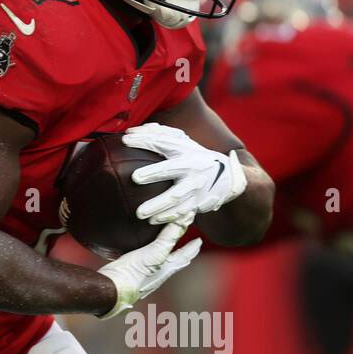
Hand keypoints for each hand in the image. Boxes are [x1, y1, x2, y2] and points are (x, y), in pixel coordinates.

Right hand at [97, 219, 201, 318]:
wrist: (110, 290)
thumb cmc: (133, 274)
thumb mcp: (154, 253)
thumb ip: (168, 238)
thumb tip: (183, 220)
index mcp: (166, 270)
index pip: (183, 256)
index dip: (192, 248)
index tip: (199, 240)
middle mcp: (157, 276)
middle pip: (175, 263)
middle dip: (183, 255)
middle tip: (190, 247)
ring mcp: (145, 278)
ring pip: (162, 265)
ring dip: (168, 257)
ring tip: (168, 250)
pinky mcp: (131, 276)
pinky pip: (146, 265)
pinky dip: (150, 259)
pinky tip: (142, 257)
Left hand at [123, 123, 246, 223]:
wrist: (227, 176)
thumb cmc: (193, 156)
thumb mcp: (181, 142)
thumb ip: (157, 134)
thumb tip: (130, 132)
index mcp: (184, 149)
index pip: (162, 142)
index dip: (144, 140)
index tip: (125, 141)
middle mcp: (192, 166)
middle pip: (171, 169)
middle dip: (153, 173)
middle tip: (135, 178)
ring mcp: (197, 186)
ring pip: (176, 196)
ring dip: (158, 205)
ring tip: (140, 213)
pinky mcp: (200, 202)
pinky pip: (183, 212)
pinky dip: (168, 218)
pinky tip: (153, 221)